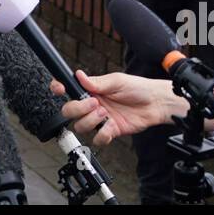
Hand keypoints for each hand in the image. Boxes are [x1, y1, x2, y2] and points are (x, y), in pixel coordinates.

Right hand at [50, 70, 187, 144]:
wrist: (154, 103)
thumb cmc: (137, 88)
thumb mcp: (116, 81)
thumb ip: (97, 82)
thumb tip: (79, 75)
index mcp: (91, 90)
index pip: (68, 89)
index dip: (59, 89)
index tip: (59, 89)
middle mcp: (92, 105)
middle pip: (69, 111)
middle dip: (77, 108)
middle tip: (94, 103)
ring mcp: (99, 119)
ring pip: (80, 127)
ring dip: (91, 120)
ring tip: (105, 113)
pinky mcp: (109, 131)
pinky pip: (97, 139)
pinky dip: (102, 134)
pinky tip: (111, 125)